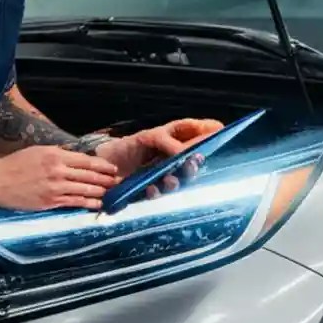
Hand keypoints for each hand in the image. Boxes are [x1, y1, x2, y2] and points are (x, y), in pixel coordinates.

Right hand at [0, 146, 119, 210]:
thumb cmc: (14, 164)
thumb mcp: (37, 151)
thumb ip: (57, 154)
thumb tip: (74, 157)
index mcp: (55, 155)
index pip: (85, 160)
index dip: (102, 165)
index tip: (112, 168)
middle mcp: (58, 171)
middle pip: (89, 175)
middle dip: (106, 178)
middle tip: (118, 181)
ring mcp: (55, 188)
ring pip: (85, 189)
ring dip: (101, 191)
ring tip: (112, 192)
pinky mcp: (51, 202)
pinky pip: (74, 202)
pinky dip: (88, 202)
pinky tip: (98, 203)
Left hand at [90, 118, 223, 198]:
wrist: (103, 165)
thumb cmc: (127, 148)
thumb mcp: (146, 138)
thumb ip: (167, 141)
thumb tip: (185, 151)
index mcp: (174, 142)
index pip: (195, 135)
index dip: (208, 132)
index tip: (219, 129)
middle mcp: (173, 160)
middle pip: (192, 162)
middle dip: (195, 163)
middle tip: (195, 159)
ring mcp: (163, 177)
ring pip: (178, 181)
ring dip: (177, 179)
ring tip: (170, 178)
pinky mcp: (150, 191)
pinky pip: (158, 193)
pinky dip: (155, 191)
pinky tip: (151, 188)